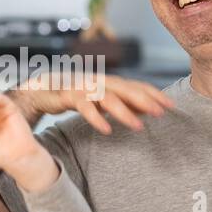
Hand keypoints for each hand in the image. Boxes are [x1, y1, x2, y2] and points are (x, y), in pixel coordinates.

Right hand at [12, 72, 173, 134]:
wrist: (41, 90)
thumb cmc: (75, 95)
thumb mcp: (102, 100)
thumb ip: (122, 103)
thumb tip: (147, 110)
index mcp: (109, 82)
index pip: (136, 85)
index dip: (154, 94)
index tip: (170, 105)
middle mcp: (99, 81)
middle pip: (126, 88)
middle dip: (145, 100)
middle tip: (161, 113)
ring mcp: (84, 86)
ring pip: (107, 97)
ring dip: (124, 112)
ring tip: (139, 127)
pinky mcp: (68, 95)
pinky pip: (84, 106)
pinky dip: (96, 117)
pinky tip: (106, 130)